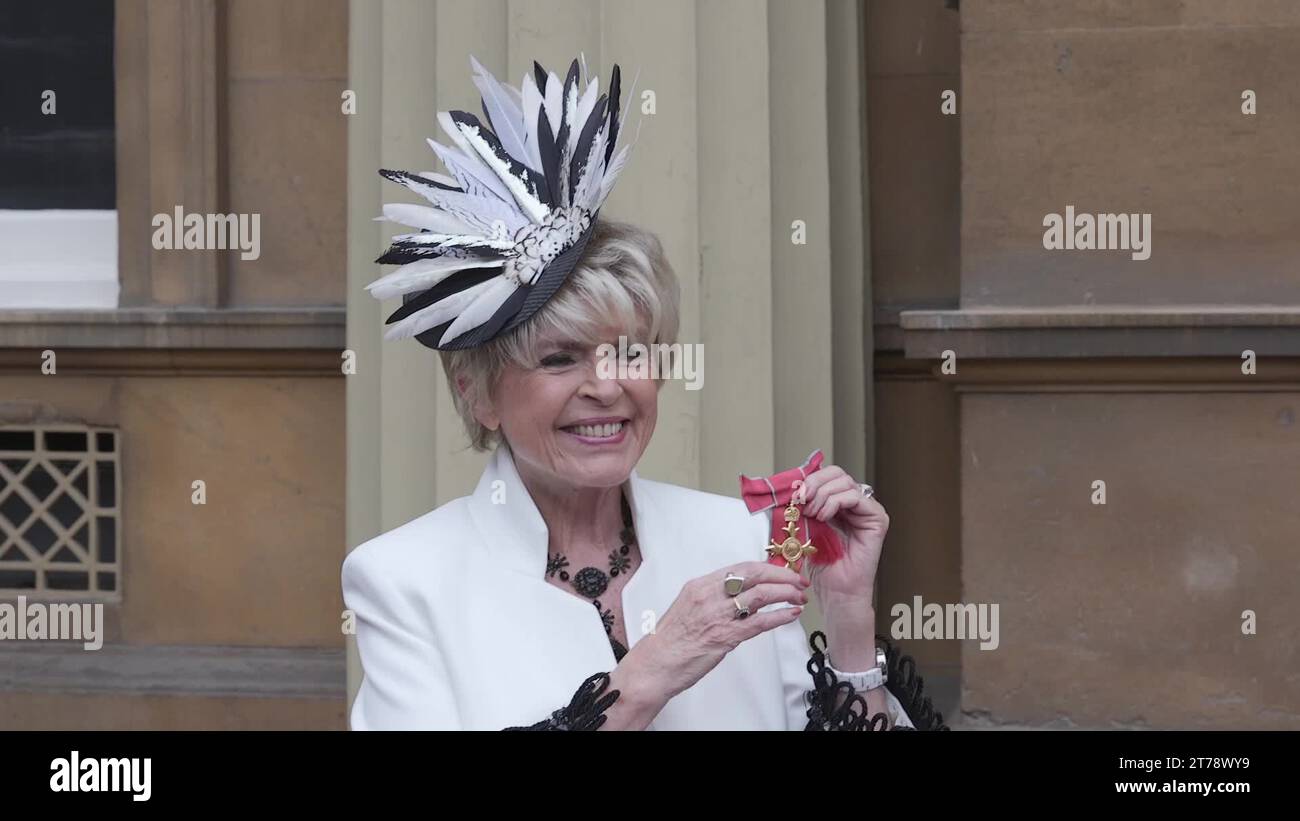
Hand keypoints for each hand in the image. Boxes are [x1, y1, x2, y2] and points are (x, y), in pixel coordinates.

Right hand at [627, 561, 807, 702]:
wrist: (654, 665)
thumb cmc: (670, 641)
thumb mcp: (690, 608)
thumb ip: (717, 600)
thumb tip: (748, 598)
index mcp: (700, 585)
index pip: (741, 567)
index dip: (767, 568)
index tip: (782, 572)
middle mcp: (709, 595)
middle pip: (754, 575)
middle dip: (781, 576)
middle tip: (798, 581)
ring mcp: (717, 615)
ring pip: (760, 595)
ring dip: (785, 594)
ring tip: (799, 597)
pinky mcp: (724, 637)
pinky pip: (759, 622)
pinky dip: (779, 616)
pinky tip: (791, 615)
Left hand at [793, 465, 889, 614]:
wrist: (836, 591)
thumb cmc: (823, 565)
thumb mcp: (807, 526)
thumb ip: (804, 505)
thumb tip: (792, 486)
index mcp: (841, 503)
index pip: (828, 475)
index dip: (810, 479)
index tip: (794, 494)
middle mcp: (857, 504)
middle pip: (837, 473)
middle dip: (815, 484)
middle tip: (801, 501)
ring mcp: (869, 510)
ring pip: (845, 482)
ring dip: (822, 495)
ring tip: (811, 514)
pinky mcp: (877, 518)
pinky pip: (855, 497)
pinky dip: (834, 503)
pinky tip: (823, 517)